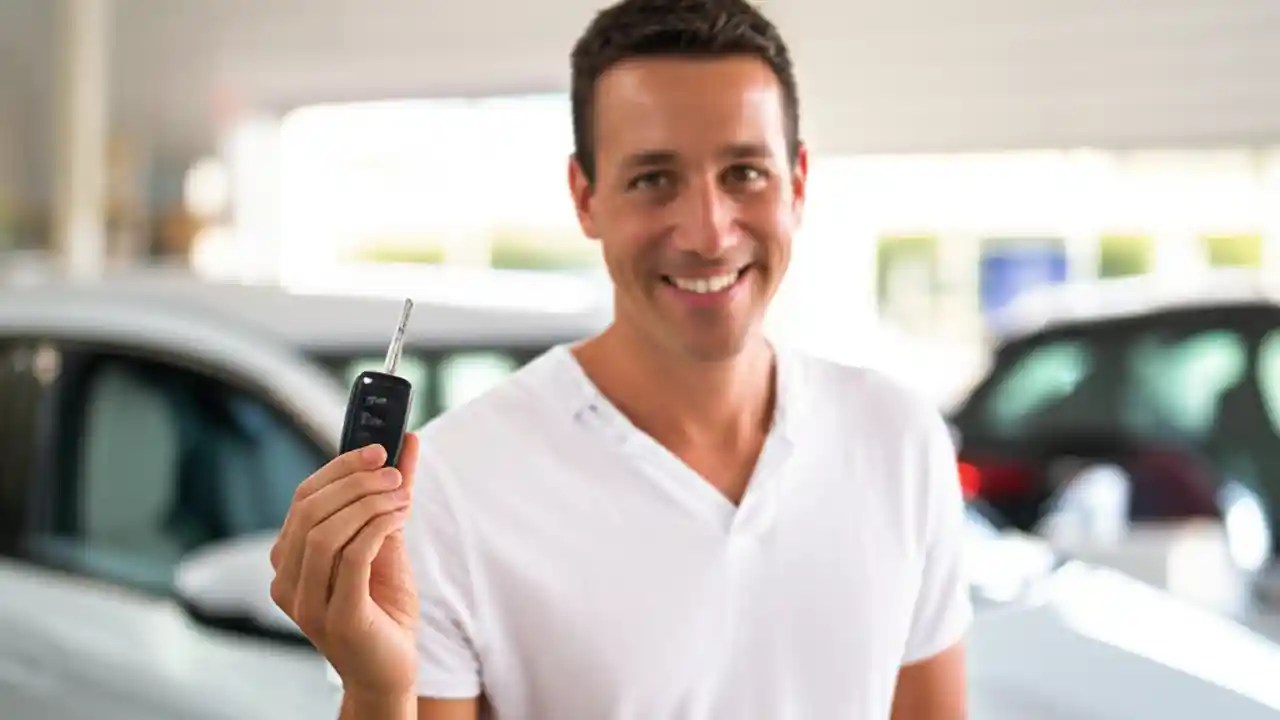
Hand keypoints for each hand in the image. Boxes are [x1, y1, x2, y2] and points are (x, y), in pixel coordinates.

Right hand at [270, 434, 421, 695]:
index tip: (379, 449)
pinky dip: (377, 528)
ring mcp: (306, 603)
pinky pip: (350, 558)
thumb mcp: (386, 543)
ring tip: (403, 496)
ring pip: (324, 531)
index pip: (303, 498)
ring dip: (369, 503)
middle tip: (395, 474)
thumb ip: (389, 497)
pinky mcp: (335, 618)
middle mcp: (286, 581)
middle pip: (310, 509)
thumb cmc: (383, 608)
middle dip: (356, 482)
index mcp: (289, 560)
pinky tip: (399, 518)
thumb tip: (408, 444)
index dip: (339, 468)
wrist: (390, 669)